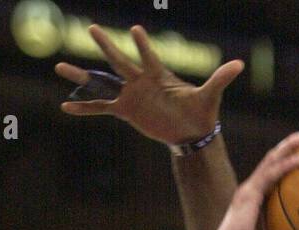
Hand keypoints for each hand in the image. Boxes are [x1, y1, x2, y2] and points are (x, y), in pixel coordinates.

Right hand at [56, 24, 242, 144]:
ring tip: (58, 66)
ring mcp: (130, 95)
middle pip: (119, 61)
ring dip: (82, 76)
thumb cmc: (201, 111)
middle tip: (91, 28)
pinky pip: (100, 108)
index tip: (136, 30)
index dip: (144, 45)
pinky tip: (65, 107)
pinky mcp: (126, 111)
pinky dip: (84, 108)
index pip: (149, 56)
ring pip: (102, 82)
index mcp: (159, 74)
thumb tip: (241, 65)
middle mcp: (141, 81)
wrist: (192, 132)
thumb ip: (221, 78)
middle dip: (106, 46)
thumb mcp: (210, 95)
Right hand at [208, 131, 298, 229]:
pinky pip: (269, 174)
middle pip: (274, 161)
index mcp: (256, 202)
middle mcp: (252, 191)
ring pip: (272, 160)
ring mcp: (249, 190)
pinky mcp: (248, 194)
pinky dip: (284, 165)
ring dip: (290, 146)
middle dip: (292, 146)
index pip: (275, 176)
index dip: (289, 162)